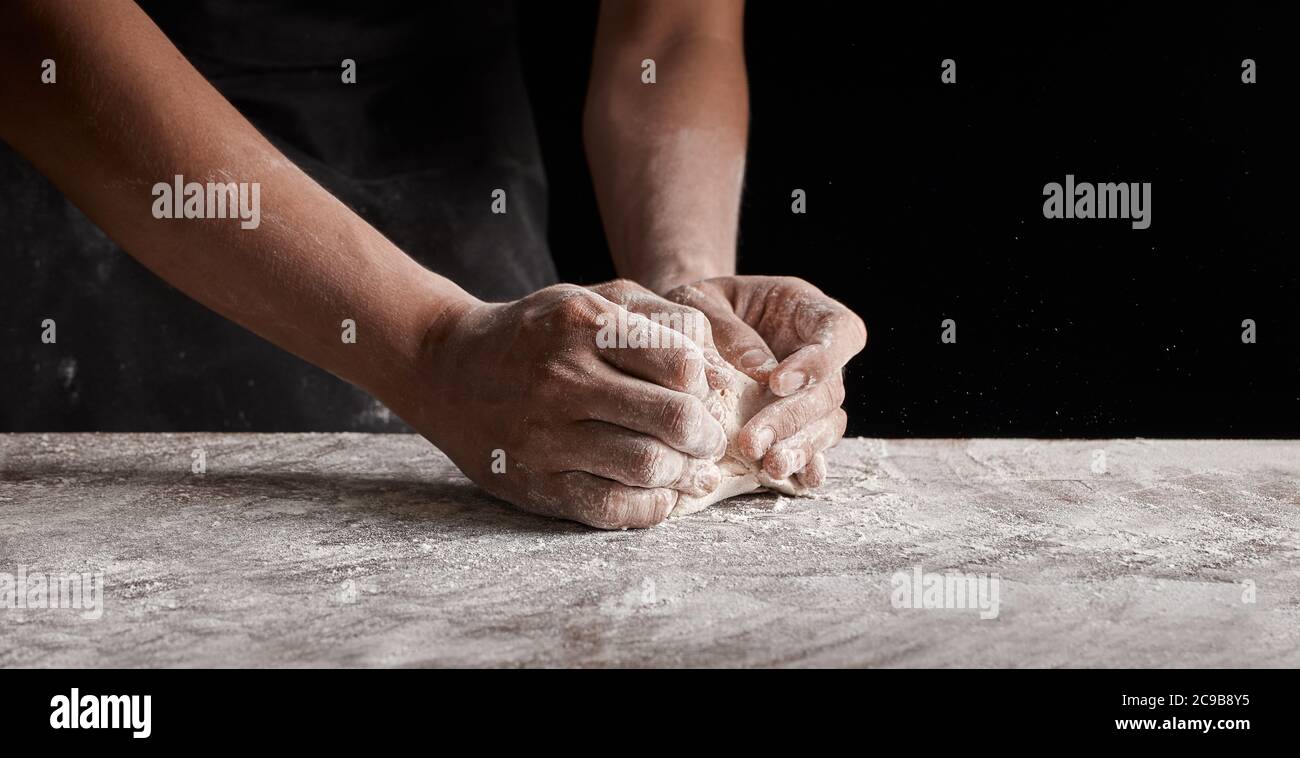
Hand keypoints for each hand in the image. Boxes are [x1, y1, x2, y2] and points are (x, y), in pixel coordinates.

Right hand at [399, 281, 729, 528]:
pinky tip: (659, 494)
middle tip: (708, 438)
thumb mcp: (597, 299)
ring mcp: (545, 436)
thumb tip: (724, 372)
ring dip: (684, 473)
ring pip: (647, 466)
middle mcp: (562, 379)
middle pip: (672, 419)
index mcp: (583, 325)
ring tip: (689, 467)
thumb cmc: (540, 332)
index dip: (706, 383)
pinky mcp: (534, 482)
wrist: (447, 368)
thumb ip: (665, 321)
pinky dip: (650, 507)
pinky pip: (610, 507)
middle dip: (707, 435)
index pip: (680, 363)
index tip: (704, 393)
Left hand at [665, 276, 865, 488]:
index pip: (839, 330)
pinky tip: (794, 480)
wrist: (683, 328)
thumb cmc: (693, 305)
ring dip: (800, 447)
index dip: (819, 360)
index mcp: (803, 308)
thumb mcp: (699, 302)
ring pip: (827, 422)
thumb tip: (761, 371)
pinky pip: (814, 444)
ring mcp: (810, 389)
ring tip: (768, 467)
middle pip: (829, 388)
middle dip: (793, 418)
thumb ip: (729, 330)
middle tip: (753, 442)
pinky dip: (806, 464)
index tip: (777, 383)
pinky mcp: (796, 421)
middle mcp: (816, 350)